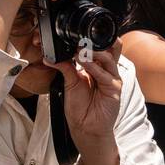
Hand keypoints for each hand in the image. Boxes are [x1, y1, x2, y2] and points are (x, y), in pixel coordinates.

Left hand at [46, 42, 123, 159]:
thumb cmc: (80, 107)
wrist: (85, 127)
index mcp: (97, 67)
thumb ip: (64, 67)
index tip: (75, 37)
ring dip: (93, 53)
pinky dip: (95, 68)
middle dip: (99, 41)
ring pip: (108, 58)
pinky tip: (84, 63)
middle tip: (82, 39)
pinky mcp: (114, 89)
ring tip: (79, 52)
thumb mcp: (69, 83)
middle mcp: (106, 70)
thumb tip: (50, 56)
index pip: (101, 47)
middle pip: (112, 48)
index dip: (91, 40)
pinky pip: (106, 75)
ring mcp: (111, 78)